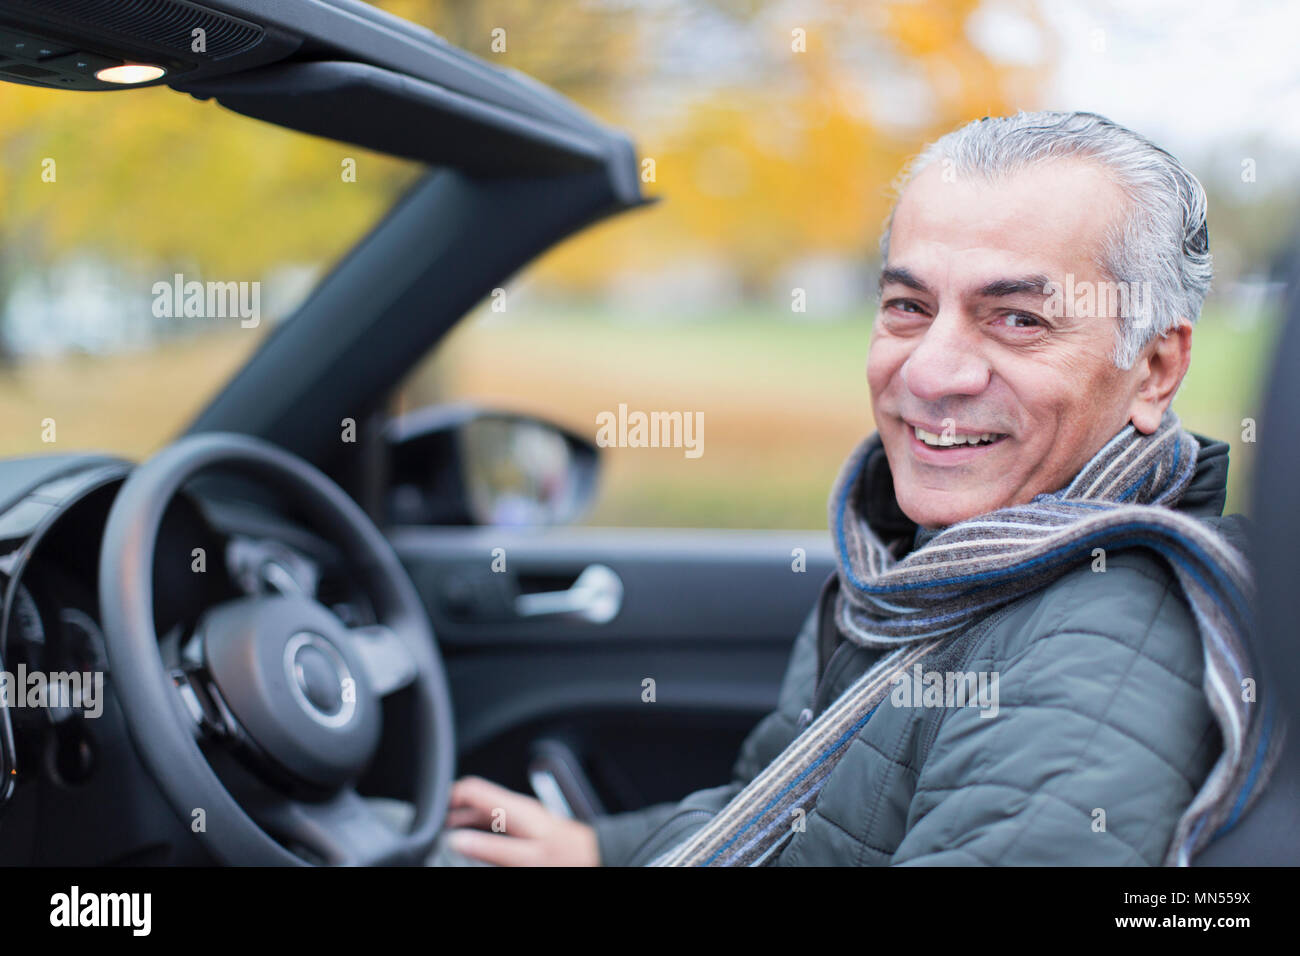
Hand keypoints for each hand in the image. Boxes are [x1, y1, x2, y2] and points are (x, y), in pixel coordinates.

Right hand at [443, 775, 599, 865]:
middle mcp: (516, 807)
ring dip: (464, 820)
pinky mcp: (525, 826)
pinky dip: (478, 827)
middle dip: (452, 810)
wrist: (595, 855)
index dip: (447, 796)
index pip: (472, 789)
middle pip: (475, 799)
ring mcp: (521, 815)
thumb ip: (489, 849)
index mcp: (514, 808)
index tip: (430, 812)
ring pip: (484, 810)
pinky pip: (495, 821)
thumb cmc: (567, 857)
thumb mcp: (526, 858)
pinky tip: (473, 841)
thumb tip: (457, 840)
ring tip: (446, 836)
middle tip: (433, 828)